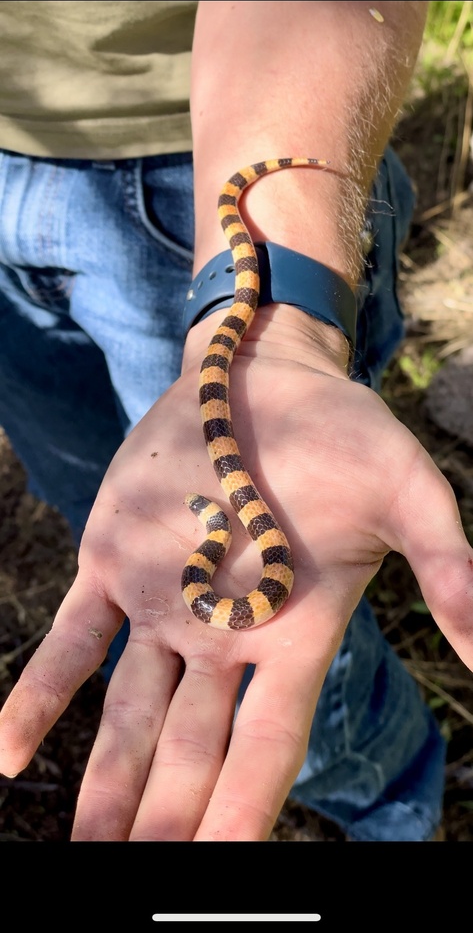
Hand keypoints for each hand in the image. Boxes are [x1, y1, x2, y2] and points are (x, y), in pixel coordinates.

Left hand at [0, 307, 470, 839]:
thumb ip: (448, 566)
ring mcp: (164, 605)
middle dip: (166, 818)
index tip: (215, 873)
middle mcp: (226, 638)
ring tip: (82, 852)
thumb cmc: (347, 434)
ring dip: (105, 782)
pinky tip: (6, 751)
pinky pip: (72, 641)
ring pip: (129, 713)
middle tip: (133, 883)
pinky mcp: (113, 563)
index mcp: (296, 634)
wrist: (266, 378)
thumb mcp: (407, 492)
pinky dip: (39, 692)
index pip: (266, 745)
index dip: (241, 811)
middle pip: (191, 749)